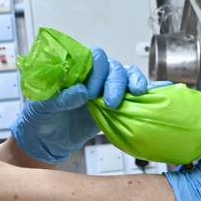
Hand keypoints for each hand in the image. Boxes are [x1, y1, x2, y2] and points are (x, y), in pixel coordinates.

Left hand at [10, 48, 156, 163]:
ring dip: (133, 82)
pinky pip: (133, 95)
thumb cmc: (39, 119)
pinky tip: (160, 90)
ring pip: (125, 76)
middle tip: (110, 101)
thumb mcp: (41, 108)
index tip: (90, 91)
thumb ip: (58, 98)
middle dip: (115, 81)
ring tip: (135, 94)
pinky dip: (148, 91)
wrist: (45, 142)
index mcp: (73, 70)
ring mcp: (104, 90)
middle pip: (112, 67)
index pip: (92, 58)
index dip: (96, 70)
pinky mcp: (114, 106)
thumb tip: (80, 91)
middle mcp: (91, 76)